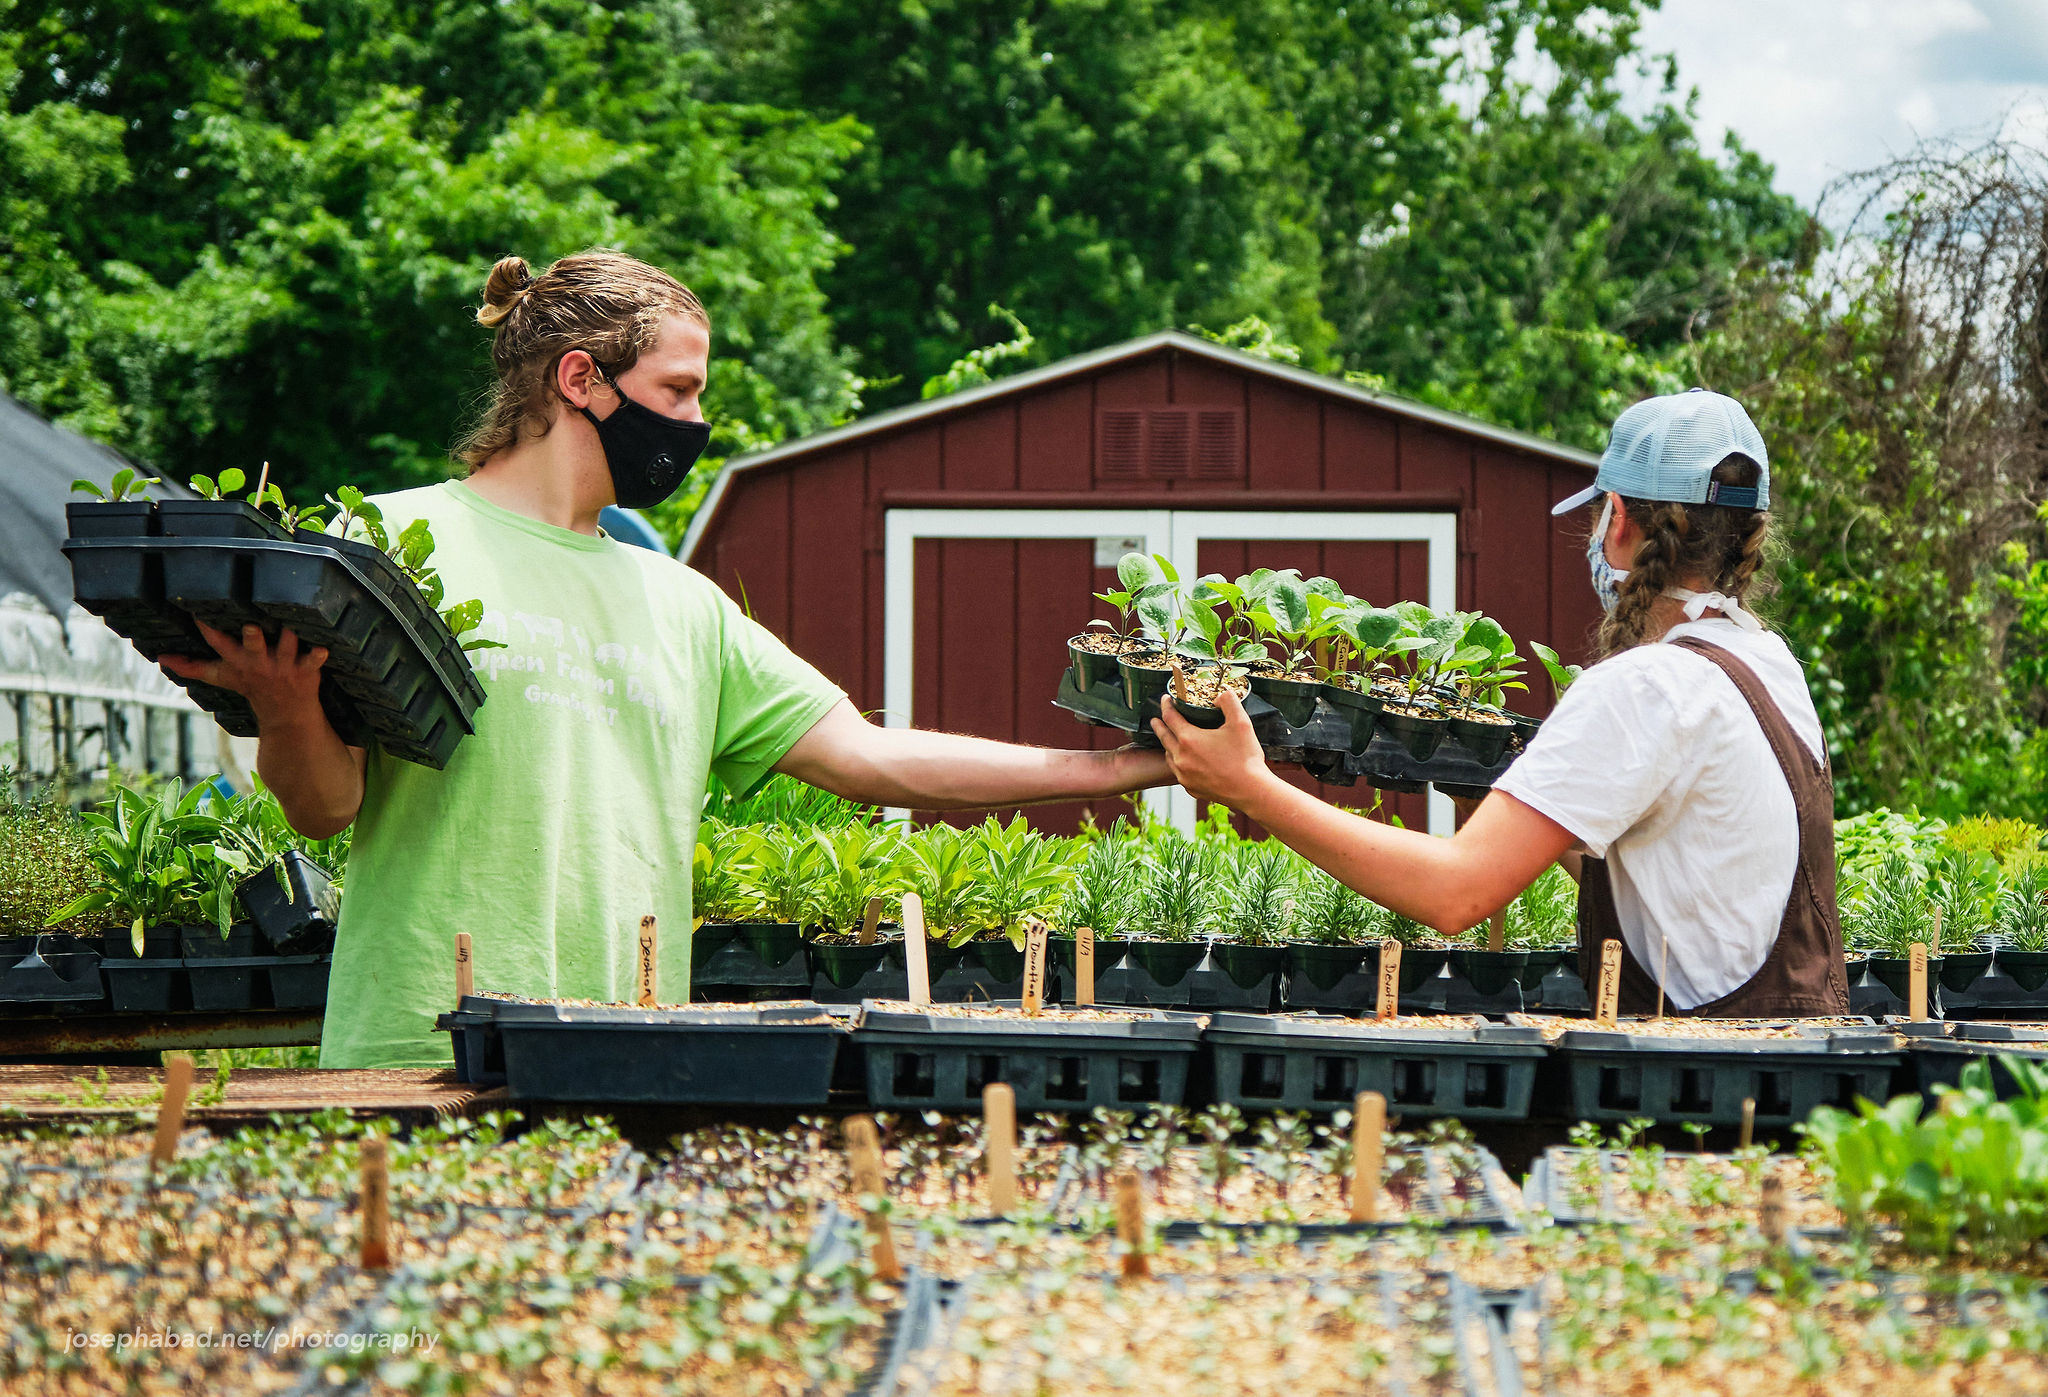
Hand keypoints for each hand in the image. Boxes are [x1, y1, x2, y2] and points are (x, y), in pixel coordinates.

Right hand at [159, 620, 328, 727]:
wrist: (286, 715)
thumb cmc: (252, 686)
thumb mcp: (222, 677)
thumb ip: (192, 666)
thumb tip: (161, 658)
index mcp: (237, 660)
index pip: (217, 642)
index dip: (208, 627)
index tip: (199, 610)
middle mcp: (258, 661)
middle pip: (252, 646)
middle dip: (250, 637)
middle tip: (250, 626)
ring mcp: (282, 665)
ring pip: (285, 646)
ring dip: (288, 637)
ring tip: (291, 622)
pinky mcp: (306, 669)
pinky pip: (313, 661)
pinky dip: (318, 656)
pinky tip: (323, 648)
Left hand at [1150, 690, 1273, 810]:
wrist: (1251, 791)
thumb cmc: (1245, 757)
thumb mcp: (1241, 722)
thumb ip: (1229, 701)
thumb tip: (1220, 695)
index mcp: (1188, 739)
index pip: (1170, 717)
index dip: (1166, 706)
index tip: (1165, 699)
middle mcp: (1181, 758)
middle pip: (1164, 737)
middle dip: (1159, 726)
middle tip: (1155, 719)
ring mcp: (1184, 776)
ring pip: (1169, 757)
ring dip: (1168, 746)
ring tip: (1170, 740)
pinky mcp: (1190, 788)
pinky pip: (1179, 772)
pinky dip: (1179, 764)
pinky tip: (1186, 762)